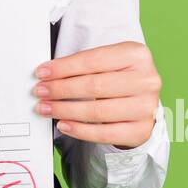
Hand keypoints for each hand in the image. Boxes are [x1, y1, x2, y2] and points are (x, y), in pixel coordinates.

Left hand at [31, 41, 160, 149]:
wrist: (141, 103)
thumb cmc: (118, 78)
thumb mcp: (108, 62)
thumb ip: (83, 64)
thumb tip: (47, 73)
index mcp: (137, 55)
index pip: (94, 60)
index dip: (64, 67)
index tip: (42, 72)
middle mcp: (147, 80)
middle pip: (95, 85)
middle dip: (61, 89)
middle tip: (40, 91)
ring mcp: (147, 107)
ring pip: (98, 111)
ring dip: (65, 110)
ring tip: (46, 108)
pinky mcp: (141, 130)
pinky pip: (105, 133)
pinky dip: (80, 130)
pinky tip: (63, 124)